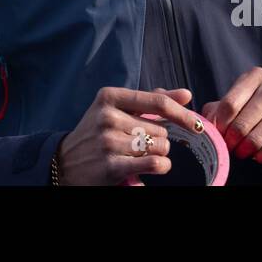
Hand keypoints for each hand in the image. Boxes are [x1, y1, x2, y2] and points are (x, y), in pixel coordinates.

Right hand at [55, 87, 202, 184]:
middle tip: (141, 143)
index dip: (182, 114)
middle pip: (161, 129)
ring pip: (160, 147)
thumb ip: (150, 100)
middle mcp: (108, 116)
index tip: (198, 124)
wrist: (64, 161)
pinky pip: (154, 164)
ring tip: (141, 155)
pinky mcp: (112, 165)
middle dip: (159, 139)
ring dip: (159, 154)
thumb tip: (186, 94)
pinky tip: (152, 166)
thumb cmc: (96, 132)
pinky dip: (161, 167)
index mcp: (110, 96)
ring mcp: (109, 141)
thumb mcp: (115, 108)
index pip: (157, 102)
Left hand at [200, 67, 261, 163]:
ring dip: (245, 150)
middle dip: (231, 140)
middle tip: (229, 147)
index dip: (219, 124)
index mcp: (255, 76)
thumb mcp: (244, 95)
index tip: (218, 134)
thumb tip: (205, 124)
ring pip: (257, 137)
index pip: (229, 104)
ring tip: (241, 152)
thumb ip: (220, 106)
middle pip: (242, 123)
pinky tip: (258, 156)